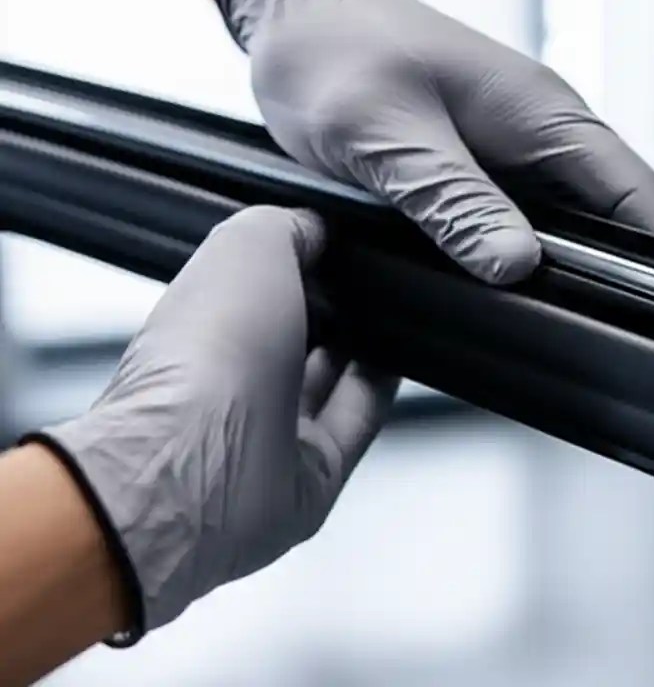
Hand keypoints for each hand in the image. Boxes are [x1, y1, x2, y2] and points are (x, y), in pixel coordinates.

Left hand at [34, 207, 398, 637]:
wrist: (203, 466)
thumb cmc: (202, 363)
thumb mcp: (245, 246)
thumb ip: (285, 225)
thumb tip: (319, 226)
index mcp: (202, 323)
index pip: (259, 285)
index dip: (303, 257)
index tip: (342, 236)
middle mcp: (234, 380)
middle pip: (299, 334)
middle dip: (340, 303)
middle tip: (378, 276)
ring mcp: (271, 431)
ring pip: (330, 380)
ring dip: (367, 346)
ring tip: (400, 311)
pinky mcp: (312, 475)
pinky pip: (358, 421)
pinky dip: (384, 388)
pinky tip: (406, 357)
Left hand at [219, 0, 653, 283]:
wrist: (297, 19)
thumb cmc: (335, 55)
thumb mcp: (389, 137)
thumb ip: (454, 201)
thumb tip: (517, 265)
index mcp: (542, 116)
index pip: (636, 192)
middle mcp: (543, 132)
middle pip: (616, 215)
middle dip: (620, 276)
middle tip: (601, 336)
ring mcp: (518, 148)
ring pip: (572, 223)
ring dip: (571, 269)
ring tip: (559, 324)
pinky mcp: (487, 163)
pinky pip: (527, 218)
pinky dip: (527, 256)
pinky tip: (505, 290)